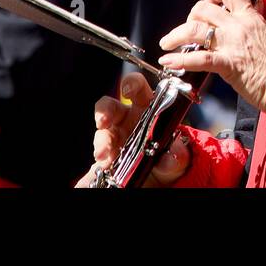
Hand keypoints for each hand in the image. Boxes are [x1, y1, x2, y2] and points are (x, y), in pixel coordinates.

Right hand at [76, 72, 191, 187]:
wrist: (159, 181)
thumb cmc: (168, 157)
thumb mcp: (177, 156)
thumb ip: (177, 155)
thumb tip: (173, 156)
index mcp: (146, 109)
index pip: (137, 88)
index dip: (131, 84)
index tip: (128, 91)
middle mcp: (126, 121)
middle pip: (110, 107)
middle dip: (104, 112)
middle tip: (103, 122)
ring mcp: (114, 140)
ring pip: (101, 135)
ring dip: (100, 144)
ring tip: (104, 157)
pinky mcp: (106, 161)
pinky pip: (94, 166)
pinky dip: (89, 173)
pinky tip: (87, 179)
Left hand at [158, 0, 265, 116]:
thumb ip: (258, 23)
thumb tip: (252, 13)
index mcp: (251, 16)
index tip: (207, 5)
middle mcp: (239, 26)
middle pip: (203, 8)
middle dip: (190, 18)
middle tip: (188, 31)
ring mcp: (232, 44)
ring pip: (195, 29)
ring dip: (176, 35)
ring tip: (166, 43)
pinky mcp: (229, 65)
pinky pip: (199, 59)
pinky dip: (180, 60)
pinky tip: (168, 61)